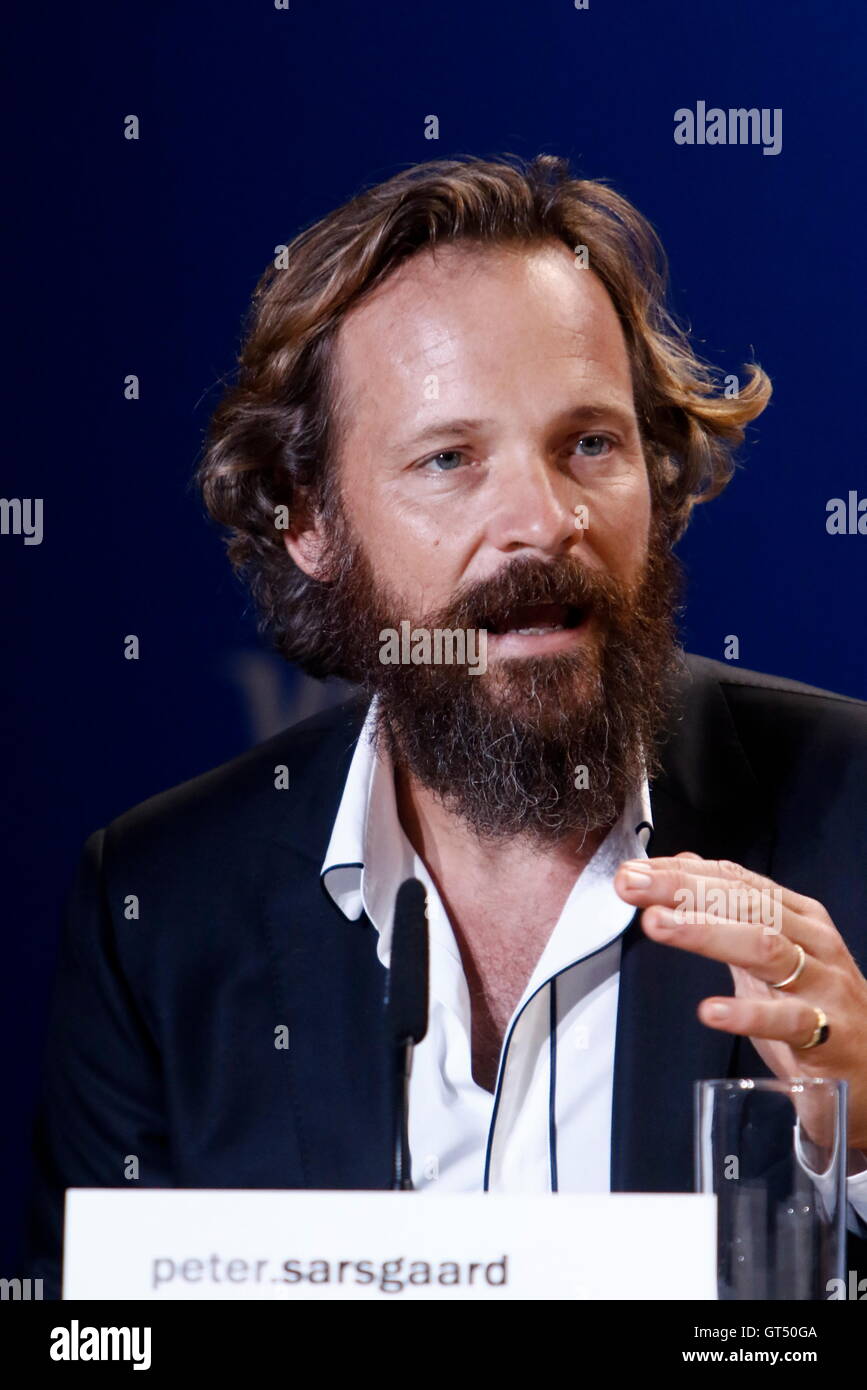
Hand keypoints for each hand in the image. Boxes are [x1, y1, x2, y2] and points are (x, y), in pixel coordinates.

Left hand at [614, 851, 866, 1151]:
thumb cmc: (815, 1009)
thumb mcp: (768, 956)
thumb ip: (728, 914)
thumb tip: (683, 868)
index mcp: (797, 917)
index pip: (735, 881)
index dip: (682, 872)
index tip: (634, 870)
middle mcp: (813, 941)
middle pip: (744, 904)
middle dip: (683, 890)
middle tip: (633, 886)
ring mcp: (823, 985)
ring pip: (764, 946)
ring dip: (706, 932)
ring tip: (659, 925)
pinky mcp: (829, 1034)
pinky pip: (788, 1019)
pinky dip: (747, 1013)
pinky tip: (710, 1010)